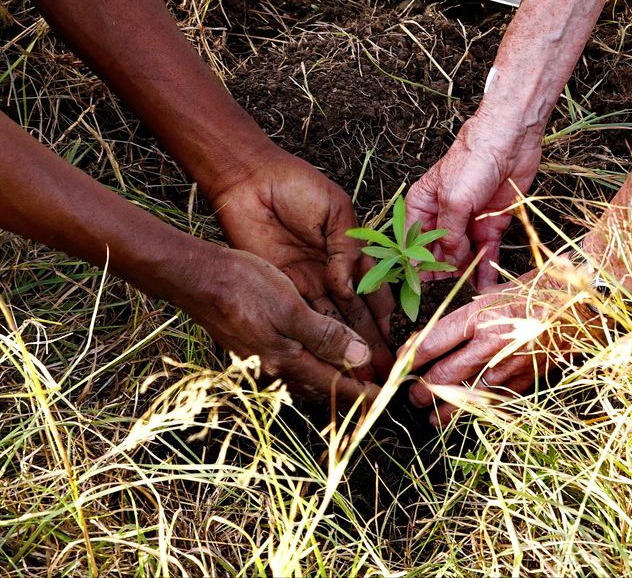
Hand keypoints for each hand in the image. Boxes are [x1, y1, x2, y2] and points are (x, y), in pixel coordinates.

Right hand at [190, 246, 380, 406]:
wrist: (199, 279)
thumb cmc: (245, 287)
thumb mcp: (291, 307)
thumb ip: (326, 336)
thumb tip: (360, 358)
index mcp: (287, 362)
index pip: (335, 386)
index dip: (364, 393)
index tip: (388, 397)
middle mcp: (274, 371)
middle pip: (321, 389)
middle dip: (351, 391)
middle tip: (378, 388)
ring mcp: (261, 363)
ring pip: (307, 379)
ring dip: (333, 379)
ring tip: (356, 375)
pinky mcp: (253, 350)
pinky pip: (292, 366)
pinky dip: (314, 366)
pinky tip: (320, 355)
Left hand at [208, 148, 394, 379]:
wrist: (249, 181)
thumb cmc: (295, 186)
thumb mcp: (334, 211)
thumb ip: (346, 251)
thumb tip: (350, 289)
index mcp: (350, 250)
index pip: (375, 289)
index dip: (388, 315)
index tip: (401, 341)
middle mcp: (331, 272)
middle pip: (356, 314)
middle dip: (372, 341)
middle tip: (386, 371)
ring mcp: (306, 282)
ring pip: (332, 322)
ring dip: (347, 348)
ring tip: (364, 375)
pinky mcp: (280, 288)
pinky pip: (302, 317)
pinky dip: (316, 339)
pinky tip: (330, 359)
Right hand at [406, 111, 542, 287]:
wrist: (510, 141)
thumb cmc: (473, 159)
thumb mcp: (453, 200)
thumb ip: (448, 233)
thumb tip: (446, 261)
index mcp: (423, 204)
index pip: (412, 241)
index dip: (412, 265)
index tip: (415, 290)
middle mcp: (443, 215)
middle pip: (436, 253)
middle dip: (438, 276)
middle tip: (440, 302)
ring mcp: (468, 221)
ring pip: (461, 257)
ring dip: (462, 278)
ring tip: (463, 301)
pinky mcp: (491, 224)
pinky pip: (486, 253)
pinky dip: (485, 270)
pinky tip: (484, 288)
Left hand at [406, 264, 601, 424]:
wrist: (584, 306)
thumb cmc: (540, 289)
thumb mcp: (499, 289)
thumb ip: (472, 310)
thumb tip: (444, 328)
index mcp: (480, 315)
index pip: (434, 341)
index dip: (412, 356)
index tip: (400, 364)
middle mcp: (490, 343)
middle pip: (445, 374)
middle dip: (424, 390)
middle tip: (412, 397)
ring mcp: (509, 366)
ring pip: (467, 396)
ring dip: (446, 411)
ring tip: (431, 419)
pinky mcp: (526, 381)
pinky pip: (496, 402)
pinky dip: (479, 412)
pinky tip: (467, 420)